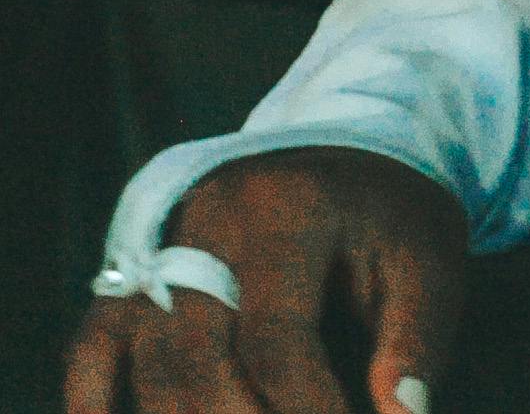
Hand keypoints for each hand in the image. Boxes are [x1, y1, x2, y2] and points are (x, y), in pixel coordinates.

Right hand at [64, 150, 465, 413]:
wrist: (347, 152)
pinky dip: (96, 404)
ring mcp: (158, 248)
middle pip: (198, 360)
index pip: (277, 340)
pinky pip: (92, 349)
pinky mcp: (131, 275)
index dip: (307, 411)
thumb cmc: (389, 217)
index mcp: (285, 210)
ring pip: (148, 367)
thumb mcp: (426, 262)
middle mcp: (207, 223)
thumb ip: (413, 345)